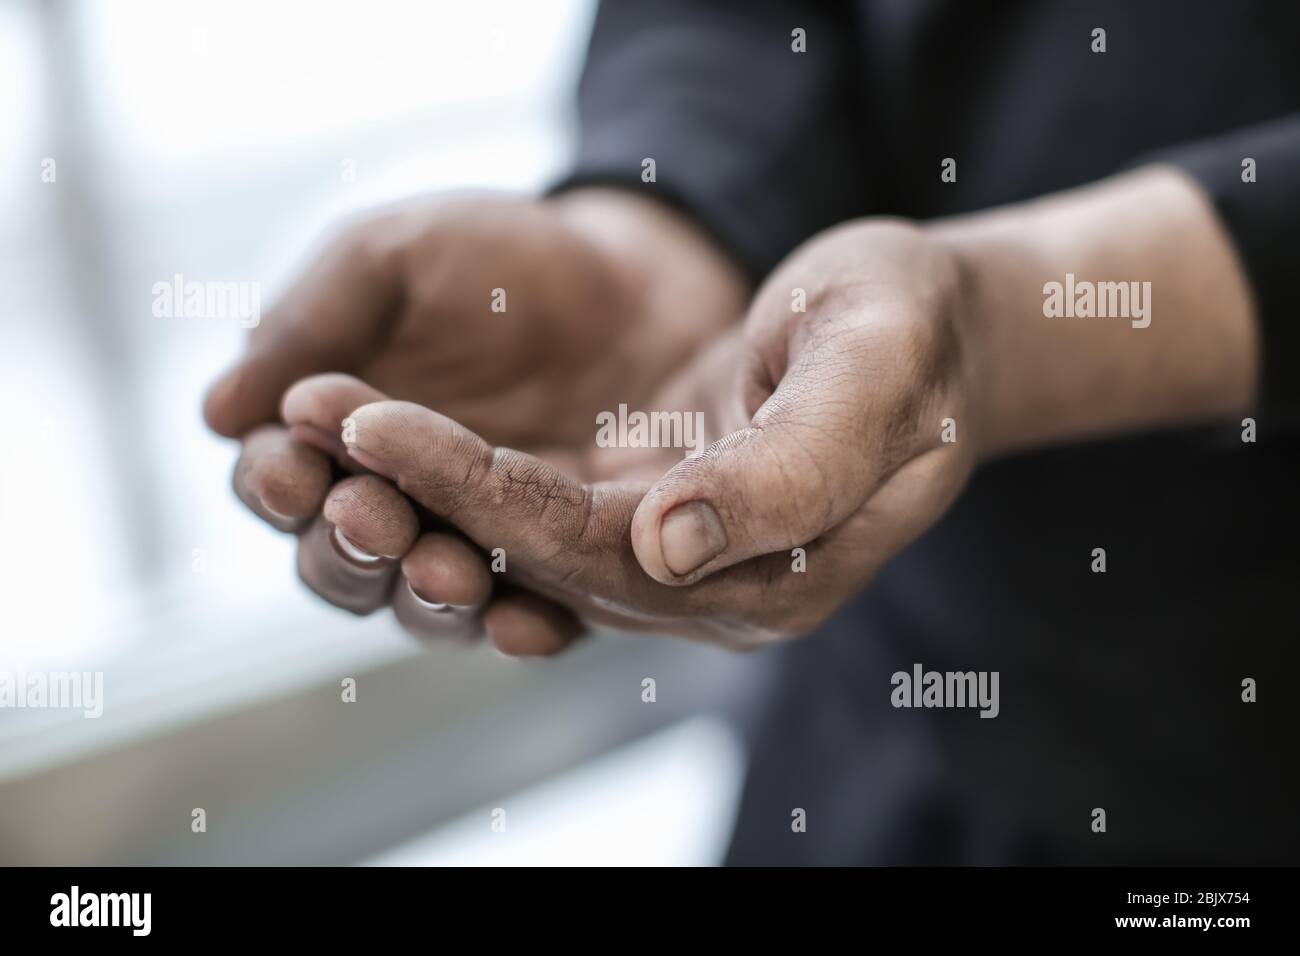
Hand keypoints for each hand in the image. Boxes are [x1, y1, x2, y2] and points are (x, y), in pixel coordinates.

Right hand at [203, 189, 745, 642]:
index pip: (280, 483)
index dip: (276, 484)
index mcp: (339, 437)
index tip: (291, 469)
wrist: (638, 280)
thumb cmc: (502, 257)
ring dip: (424, 597)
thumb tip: (215, 413)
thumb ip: (311, 320)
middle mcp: (399, 507)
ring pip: (425, 606)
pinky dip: (524, 630)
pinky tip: (525, 624)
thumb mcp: (396, 256)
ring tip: (443, 569)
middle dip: (344, 549)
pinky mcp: (564, 571)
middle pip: (340, 564)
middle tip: (371, 518)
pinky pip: (537, 619)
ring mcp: (480, 547)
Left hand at [296, 221, 985, 647]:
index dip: (475, 489)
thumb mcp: (875, 372)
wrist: (933, 329)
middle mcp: (720, 591)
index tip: (368, 421)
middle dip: (416, 490)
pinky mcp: (663, 523)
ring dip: (420, 487)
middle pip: (538, 556)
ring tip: (316, 420)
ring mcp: (689, 564)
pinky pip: (543, 512)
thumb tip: (668, 548)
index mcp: (776, 572)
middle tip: (300, 415)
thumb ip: (790, 470)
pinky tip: (388, 432)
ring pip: (526, 543)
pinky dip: (464, 473)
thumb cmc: (914, 332)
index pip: (593, 548)